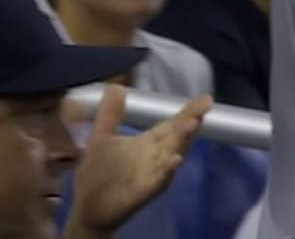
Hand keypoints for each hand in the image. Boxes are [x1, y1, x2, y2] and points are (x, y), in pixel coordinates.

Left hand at [67, 85, 212, 234]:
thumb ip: (110, 114)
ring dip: (182, 140)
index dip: (188, 111)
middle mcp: (156, 156)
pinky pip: (159, 180)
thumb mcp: (101, 138)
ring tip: (192, 124)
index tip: (206, 98)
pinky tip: (174, 159)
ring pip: (172, 153)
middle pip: (176, 135)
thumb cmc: (98, 174)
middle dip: (189, 120)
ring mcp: (153, 173)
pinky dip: (168, 170)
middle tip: (204, 105)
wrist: (88, 208)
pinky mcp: (144, 190)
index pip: (172, 124)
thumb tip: (115, 86)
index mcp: (148, 143)